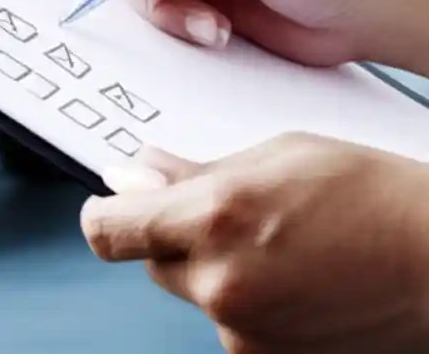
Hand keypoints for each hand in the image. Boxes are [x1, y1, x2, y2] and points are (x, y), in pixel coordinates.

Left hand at [82, 134, 428, 353]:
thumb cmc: (380, 201)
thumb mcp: (279, 156)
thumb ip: (194, 171)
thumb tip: (135, 175)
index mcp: (215, 217)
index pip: (107, 229)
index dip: (104, 214)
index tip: (111, 204)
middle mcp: (220, 280)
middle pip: (150, 259)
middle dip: (174, 236)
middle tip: (232, 216)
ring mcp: (242, 328)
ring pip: (194, 290)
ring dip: (216, 269)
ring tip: (285, 248)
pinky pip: (230, 321)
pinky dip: (249, 301)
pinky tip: (297, 279)